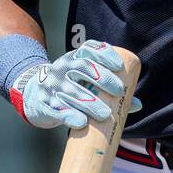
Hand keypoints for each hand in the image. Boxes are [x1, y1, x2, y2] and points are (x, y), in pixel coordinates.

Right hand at [11, 41, 141, 129]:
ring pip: (71, 91)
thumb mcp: (85, 83)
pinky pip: (56, 109)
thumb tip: (137, 104)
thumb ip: (109, 91)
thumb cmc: (70, 89)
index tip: (119, 66)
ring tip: (105, 114)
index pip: (88, 49)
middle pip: (83, 67)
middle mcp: (62, 67)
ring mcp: (52, 85)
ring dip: (90, 102)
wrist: (34, 97)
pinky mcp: (44, 104)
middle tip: (118, 91)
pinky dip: (69, 115)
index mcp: (74, 58)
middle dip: (103, 78)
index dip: (104, 54)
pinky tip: (81, 122)